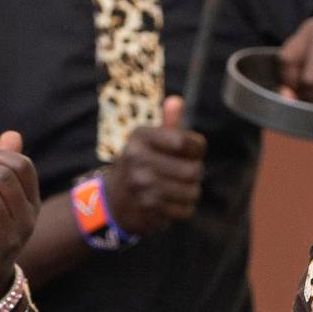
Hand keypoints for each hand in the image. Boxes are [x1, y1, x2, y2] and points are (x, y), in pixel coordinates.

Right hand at [106, 96, 205, 234]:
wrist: (115, 197)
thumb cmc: (141, 162)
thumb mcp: (149, 140)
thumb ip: (167, 122)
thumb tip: (177, 101)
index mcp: (140, 137)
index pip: (184, 141)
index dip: (197, 147)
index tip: (192, 149)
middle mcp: (138, 159)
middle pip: (192, 170)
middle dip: (194, 172)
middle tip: (184, 171)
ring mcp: (142, 185)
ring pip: (192, 192)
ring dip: (190, 191)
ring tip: (177, 186)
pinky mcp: (148, 208)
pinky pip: (186, 210)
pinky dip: (183, 207)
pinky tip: (170, 200)